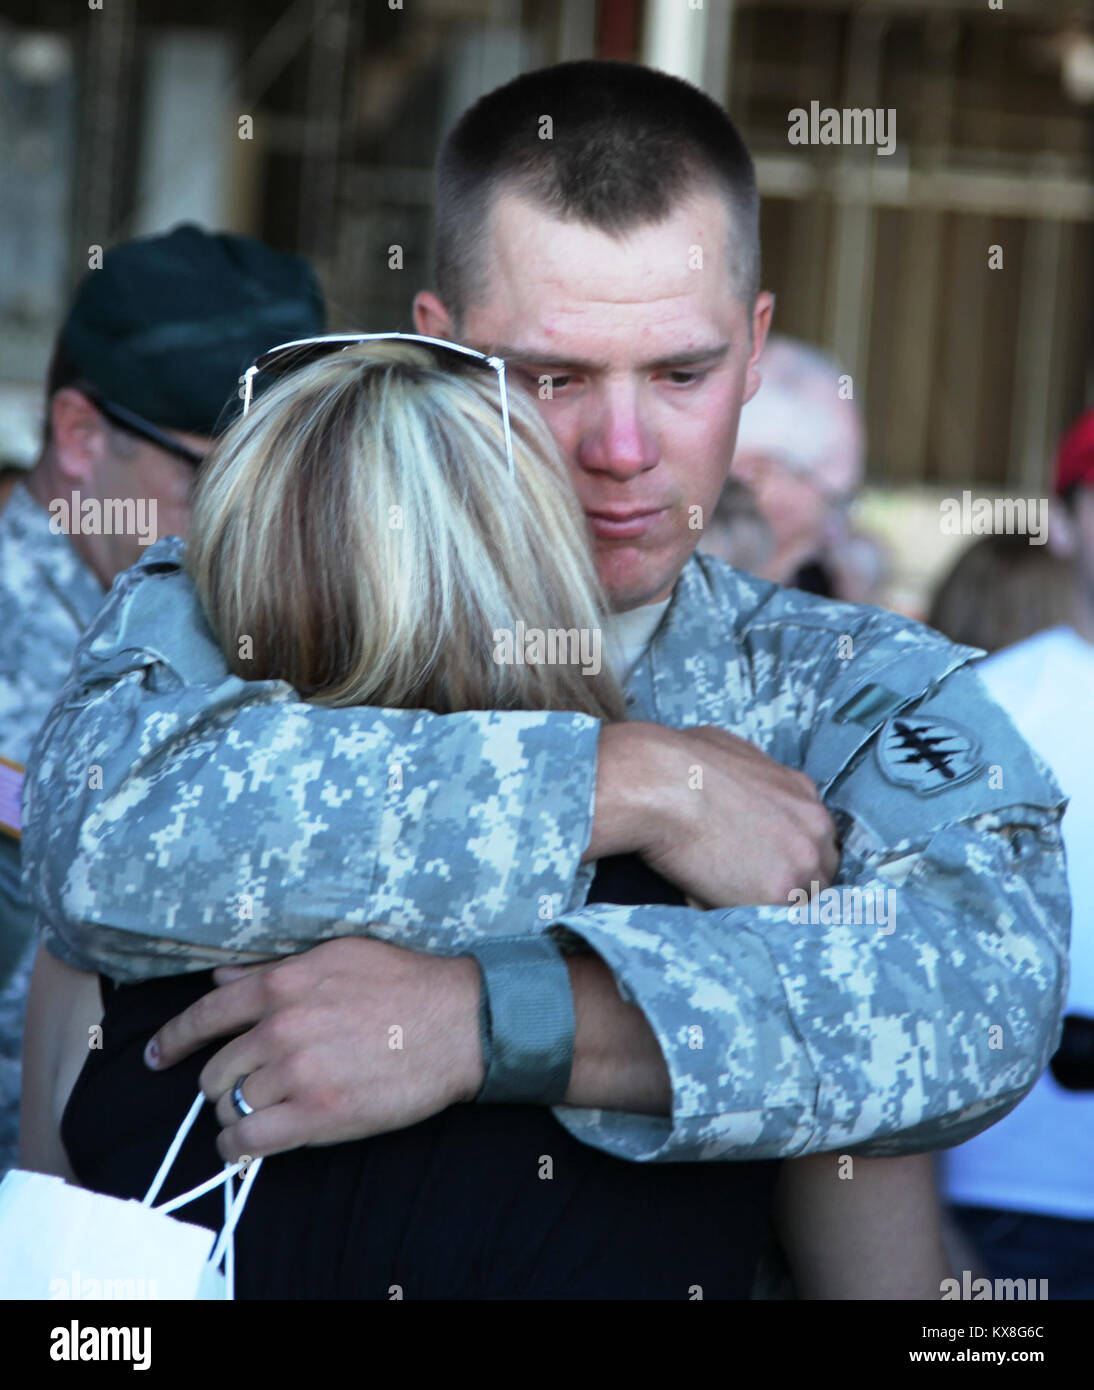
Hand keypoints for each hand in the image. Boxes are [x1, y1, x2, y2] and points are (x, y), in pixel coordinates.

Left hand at [143, 937, 483, 1160]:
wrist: (458, 1023)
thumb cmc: (405, 984)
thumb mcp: (338, 957)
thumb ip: (276, 969)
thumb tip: (223, 979)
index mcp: (284, 984)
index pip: (207, 1013)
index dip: (174, 1039)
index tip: (157, 1054)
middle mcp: (282, 1027)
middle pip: (217, 1068)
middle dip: (219, 1081)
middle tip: (236, 1087)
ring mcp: (297, 1072)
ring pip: (231, 1103)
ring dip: (234, 1111)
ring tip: (250, 1113)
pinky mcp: (317, 1113)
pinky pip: (249, 1139)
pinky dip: (237, 1145)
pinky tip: (243, 1142)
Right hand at [590, 722, 838, 907]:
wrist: (658, 783)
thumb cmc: (679, 762)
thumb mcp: (730, 752)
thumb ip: (751, 780)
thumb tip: (737, 791)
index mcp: (803, 792)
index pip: (815, 838)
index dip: (792, 857)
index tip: (768, 869)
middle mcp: (815, 825)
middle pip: (821, 871)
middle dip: (792, 884)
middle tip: (753, 895)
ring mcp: (803, 861)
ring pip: (806, 902)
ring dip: (776, 908)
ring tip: (737, 909)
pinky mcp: (780, 892)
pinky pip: (779, 920)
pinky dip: (757, 923)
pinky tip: (727, 915)